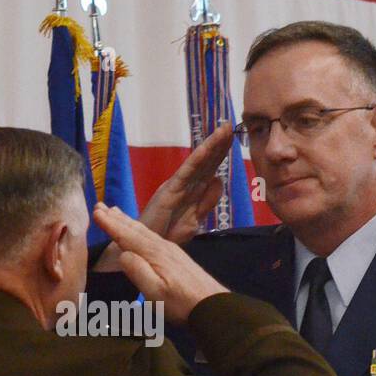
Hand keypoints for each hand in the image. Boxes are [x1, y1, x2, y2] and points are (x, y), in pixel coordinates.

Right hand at [92, 124, 232, 270]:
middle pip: (205, 163)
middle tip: (230, 125)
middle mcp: (183, 186)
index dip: (220, 155)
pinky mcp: (168, 192)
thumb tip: (218, 180)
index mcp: (190, 192)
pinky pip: (185, 174)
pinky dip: (196, 160)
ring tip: (223, 129)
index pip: (209, 170)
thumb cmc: (164, 235)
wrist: (142, 250)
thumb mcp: (193, 221)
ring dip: (211, 146)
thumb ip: (206, 203)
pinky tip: (207, 148)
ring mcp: (175, 187)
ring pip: (197, 164)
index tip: (233, 139)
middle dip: (218, 144)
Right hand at [92, 204, 227, 323]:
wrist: (214, 305)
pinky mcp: (176, 256)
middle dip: (117, 218)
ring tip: (116, 212)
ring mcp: (171, 250)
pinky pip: (153, 236)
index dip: (111, 225)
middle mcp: (162, 246)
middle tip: (100, 206)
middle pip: (135, 229)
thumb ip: (138, 271)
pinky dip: (140, 229)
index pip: (127, 236)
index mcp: (154, 254)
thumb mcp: (156, 292)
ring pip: (144, 231)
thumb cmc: (182, 303)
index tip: (95, 212)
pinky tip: (140, 231)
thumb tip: (122, 254)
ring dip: (128, 221)